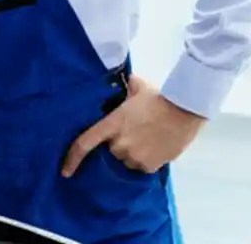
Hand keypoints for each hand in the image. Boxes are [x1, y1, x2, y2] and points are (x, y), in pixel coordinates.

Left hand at [61, 74, 204, 176]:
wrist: (185, 111)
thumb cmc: (159, 98)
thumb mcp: (137, 87)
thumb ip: (124, 87)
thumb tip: (121, 80)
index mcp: (112, 124)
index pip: (85, 143)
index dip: (72, 158)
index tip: (65, 171)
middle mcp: (119, 144)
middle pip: (111, 151)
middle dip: (118, 143)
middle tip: (134, 131)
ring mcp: (134, 156)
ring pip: (126, 160)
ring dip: (132, 152)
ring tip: (148, 137)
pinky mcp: (148, 166)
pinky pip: (141, 166)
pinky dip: (146, 159)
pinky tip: (156, 145)